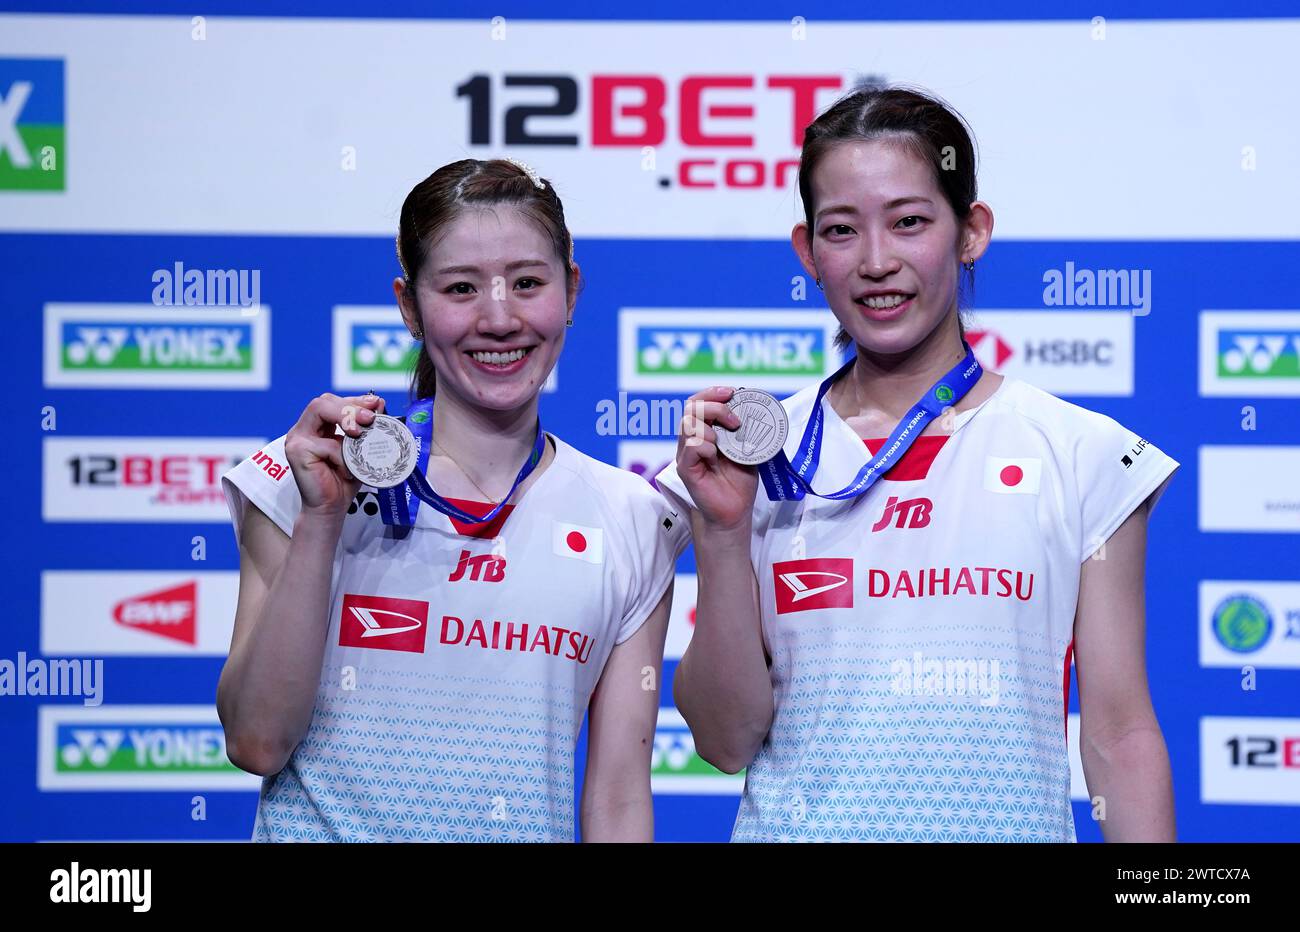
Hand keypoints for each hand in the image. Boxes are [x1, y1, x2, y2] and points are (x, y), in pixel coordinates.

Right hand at [284, 392, 386, 516]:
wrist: (331, 508)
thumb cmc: (344, 481)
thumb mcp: (359, 450)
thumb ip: (366, 428)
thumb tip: (379, 402)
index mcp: (317, 427)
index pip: (333, 402)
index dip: (354, 400)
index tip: (375, 403)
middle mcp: (303, 429)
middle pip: (323, 401)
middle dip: (350, 406)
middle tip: (370, 418)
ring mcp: (297, 439)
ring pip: (319, 410)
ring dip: (345, 418)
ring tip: (360, 434)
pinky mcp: (296, 451)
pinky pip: (325, 444)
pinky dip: (342, 456)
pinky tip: (347, 471)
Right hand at [676, 387, 758, 533]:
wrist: (734, 512)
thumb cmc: (739, 482)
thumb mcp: (747, 449)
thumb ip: (745, 431)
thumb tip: (756, 409)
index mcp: (704, 431)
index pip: (698, 402)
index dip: (712, 393)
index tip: (732, 393)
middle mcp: (691, 439)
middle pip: (690, 407)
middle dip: (714, 406)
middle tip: (735, 421)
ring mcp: (686, 454)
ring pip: (688, 424)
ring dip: (710, 426)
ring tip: (725, 442)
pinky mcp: (686, 468)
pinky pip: (691, 446)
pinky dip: (706, 446)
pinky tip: (716, 457)